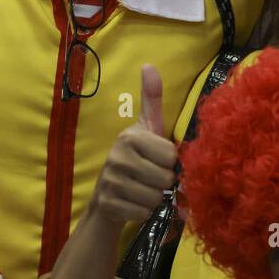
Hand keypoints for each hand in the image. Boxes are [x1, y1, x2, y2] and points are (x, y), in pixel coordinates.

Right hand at [89, 65, 176, 226]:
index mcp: (131, 136)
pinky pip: (143, 213)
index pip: (171, 156)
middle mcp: (117, 156)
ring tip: (141, 190)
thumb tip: (149, 64)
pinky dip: (143, 212)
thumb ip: (151, 100)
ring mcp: (111, 181)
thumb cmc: (135, 159)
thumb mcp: (146, 129)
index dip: (169, 162)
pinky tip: (133, 203)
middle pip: (165, 179)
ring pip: (155, 198)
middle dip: (162, 183)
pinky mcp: (108, 204)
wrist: (107, 198)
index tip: (156, 160)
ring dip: (154, 199)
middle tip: (150, 178)